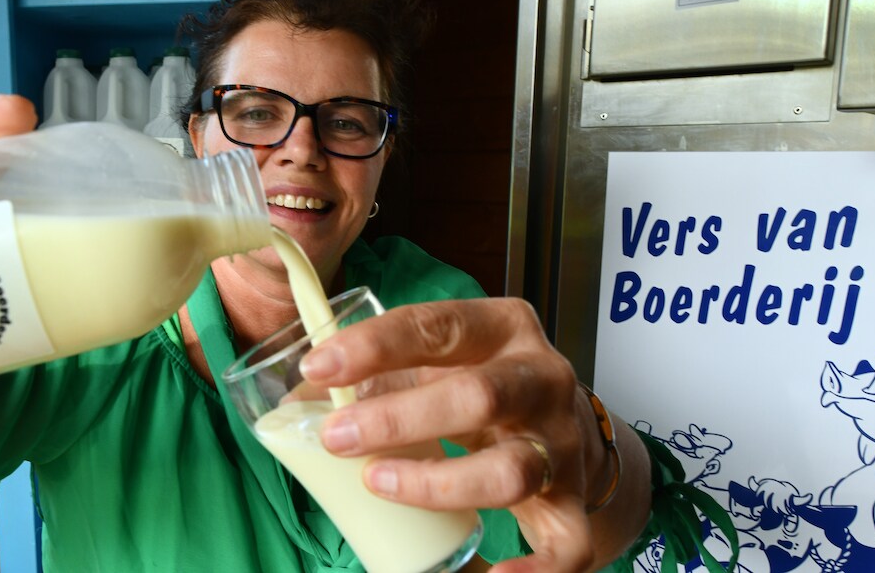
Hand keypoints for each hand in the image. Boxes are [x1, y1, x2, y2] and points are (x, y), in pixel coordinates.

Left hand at [299, 297, 650, 571]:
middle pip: (479, 396)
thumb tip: (300, 397)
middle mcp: (542, 380)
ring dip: (438, 484)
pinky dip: (531, 569)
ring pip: (512, 471)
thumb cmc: (483, 392)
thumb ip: (377, 375)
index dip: (375, 345)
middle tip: (336, 438)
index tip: (319, 368)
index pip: (439, 326)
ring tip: (380, 485)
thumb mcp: (436, 366)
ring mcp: (563, 444)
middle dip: (399, 419)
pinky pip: (565, 546)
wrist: (566, 431)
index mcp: (503, 330)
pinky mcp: (575, 504)